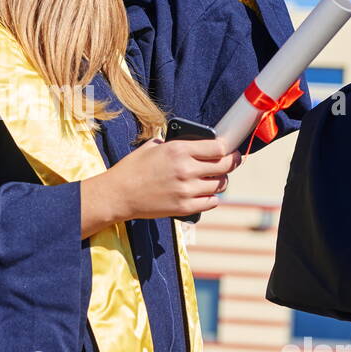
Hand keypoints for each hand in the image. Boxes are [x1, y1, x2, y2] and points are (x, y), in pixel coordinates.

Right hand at [81, 137, 239, 236]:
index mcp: (179, 150)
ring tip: (216, 179)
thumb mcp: (153, 147)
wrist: (118, 195)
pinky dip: (212, 198)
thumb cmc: (133, 169)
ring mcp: (186, 190)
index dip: (229, 148)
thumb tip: (194, 143)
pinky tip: (207, 194)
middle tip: (232, 162)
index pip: (218, 147)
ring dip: (221, 181)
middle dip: (231, 163)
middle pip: (224, 166)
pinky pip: (211, 202)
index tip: (231, 149)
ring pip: (220, 185)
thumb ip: (175, 144)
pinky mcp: (184, 207)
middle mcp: (186, 169)